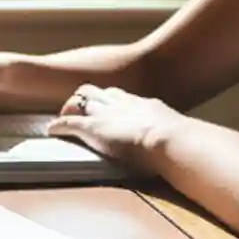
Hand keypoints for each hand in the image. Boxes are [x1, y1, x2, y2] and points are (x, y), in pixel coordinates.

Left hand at [47, 84, 184, 172]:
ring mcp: (106, 114)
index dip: (110, 100)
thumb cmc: (181, 143)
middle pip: (98, 92)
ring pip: (80, 101)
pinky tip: (51, 130)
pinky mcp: (92, 128)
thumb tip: (187, 147)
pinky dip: (58, 125)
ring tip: (64, 117)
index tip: (107, 106)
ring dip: (70, 108)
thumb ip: (174, 137)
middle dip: (87, 98)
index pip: (121, 96)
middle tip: (80, 108)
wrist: (171, 140)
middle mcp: (122, 104)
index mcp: (143, 106)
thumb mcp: (178, 134)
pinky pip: (68, 122)